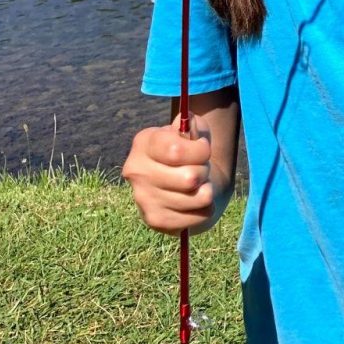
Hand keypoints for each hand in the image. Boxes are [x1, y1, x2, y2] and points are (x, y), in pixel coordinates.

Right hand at [123, 113, 217, 235]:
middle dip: (204, 171)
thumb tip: (187, 122)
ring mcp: (143, 199)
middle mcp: (136, 172)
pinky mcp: (156, 221)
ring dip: (207, 189)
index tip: (204, 148)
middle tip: (200, 169)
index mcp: (143, 143)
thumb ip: (191, 124)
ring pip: (199, 197)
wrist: (185, 183)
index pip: (176, 151)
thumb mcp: (191, 131)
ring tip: (198, 184)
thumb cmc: (189, 151)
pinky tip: (195, 202)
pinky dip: (206, 208)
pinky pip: (200, 215)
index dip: (200, 150)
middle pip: (189, 178)